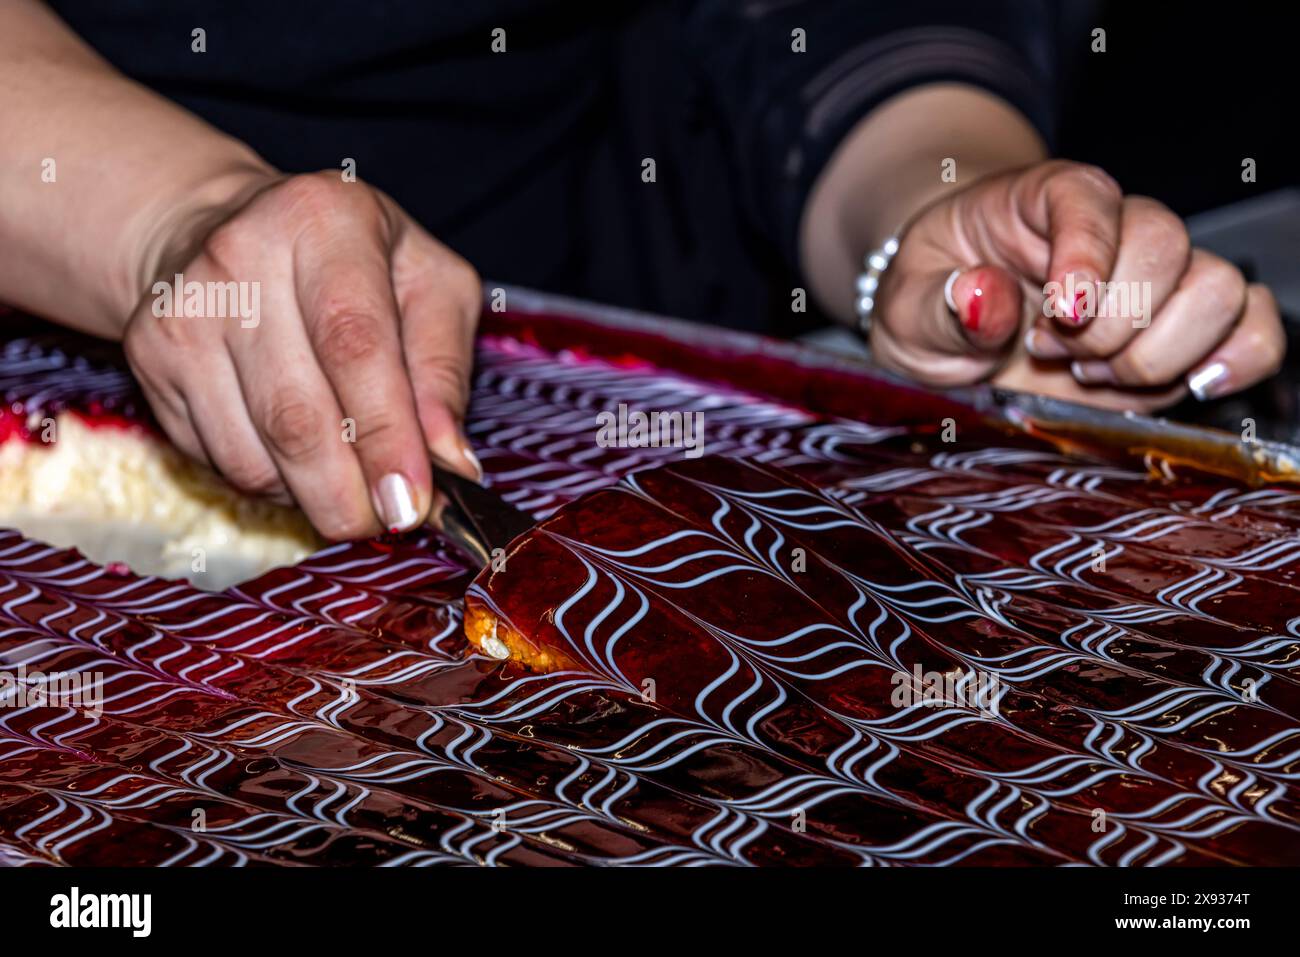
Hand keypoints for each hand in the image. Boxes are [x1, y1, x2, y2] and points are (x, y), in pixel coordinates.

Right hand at [123, 170, 481, 539]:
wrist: (234, 230)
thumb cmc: (358, 264)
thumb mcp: (430, 286)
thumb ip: (445, 371)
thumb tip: (450, 461)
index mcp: (324, 221)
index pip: (354, 346)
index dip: (385, 437)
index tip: (412, 504)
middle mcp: (240, 257)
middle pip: (296, 415)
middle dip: (350, 493)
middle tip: (390, 520)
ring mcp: (183, 310)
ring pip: (253, 454)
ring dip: (314, 495)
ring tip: (353, 482)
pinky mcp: (148, 356)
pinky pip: (220, 459)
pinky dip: (273, 485)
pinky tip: (300, 458)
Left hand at [872, 160, 1284, 410]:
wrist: (953, 332)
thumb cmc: (932, 303)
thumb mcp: (905, 309)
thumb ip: (938, 304)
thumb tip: (980, 297)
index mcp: (1044, 201)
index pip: (1090, 198)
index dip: (1088, 254)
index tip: (1062, 310)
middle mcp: (1115, 228)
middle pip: (1166, 246)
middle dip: (1110, 322)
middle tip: (1049, 352)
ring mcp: (1157, 280)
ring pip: (1218, 289)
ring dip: (1157, 351)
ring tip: (1089, 372)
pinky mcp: (1183, 332)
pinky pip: (1253, 327)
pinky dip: (1235, 361)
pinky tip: (1182, 385)